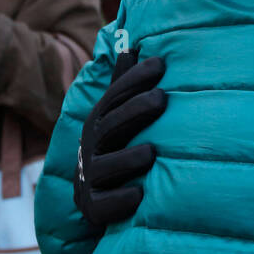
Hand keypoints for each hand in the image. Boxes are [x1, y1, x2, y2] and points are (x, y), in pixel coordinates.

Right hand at [74, 48, 167, 228]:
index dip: (134, 80)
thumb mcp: (119, 117)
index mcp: (99, 124)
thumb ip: (124, 86)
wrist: (100, 202)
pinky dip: (121, 201)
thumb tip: (130, 45)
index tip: (160, 63)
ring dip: (128, 159)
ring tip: (151, 152)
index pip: (114, 97)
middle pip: (110, 127)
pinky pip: (105, 206)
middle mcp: (91, 149)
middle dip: (135, 111)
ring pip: (106, 168)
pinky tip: (140, 196)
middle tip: (162, 98)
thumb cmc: (118, 149)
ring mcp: (91, 179)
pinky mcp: (95, 208)